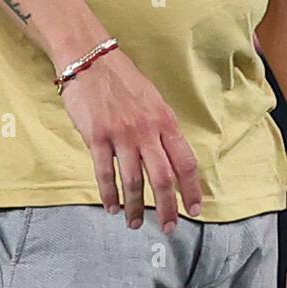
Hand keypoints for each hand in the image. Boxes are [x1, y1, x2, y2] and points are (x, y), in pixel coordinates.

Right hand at [59, 48, 202, 232]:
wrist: (91, 60)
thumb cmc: (122, 80)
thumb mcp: (153, 100)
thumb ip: (162, 129)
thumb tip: (172, 159)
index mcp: (165, 120)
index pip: (186, 161)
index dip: (193, 189)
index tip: (195, 209)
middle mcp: (147, 130)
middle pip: (163, 178)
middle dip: (168, 208)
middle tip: (168, 227)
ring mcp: (122, 134)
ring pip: (134, 181)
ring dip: (136, 208)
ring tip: (135, 223)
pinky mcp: (97, 137)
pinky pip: (106, 174)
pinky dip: (110, 195)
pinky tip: (113, 207)